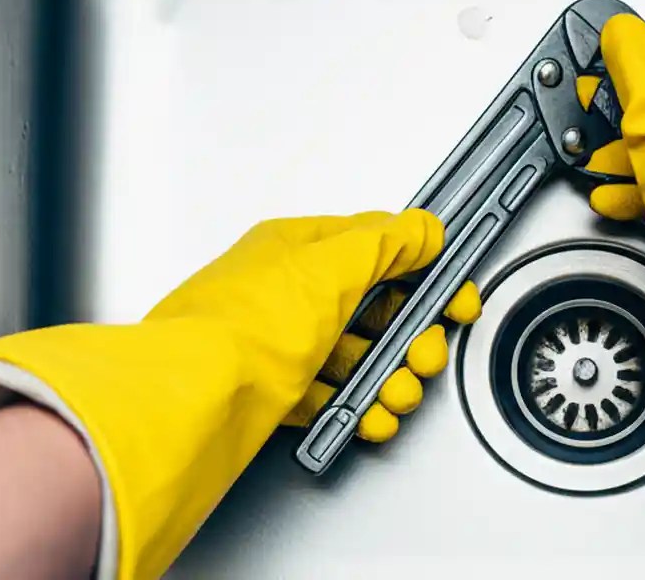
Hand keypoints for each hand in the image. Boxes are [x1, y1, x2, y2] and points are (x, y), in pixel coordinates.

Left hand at [0, 207, 478, 578]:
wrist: (190, 403)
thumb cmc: (242, 330)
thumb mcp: (332, 267)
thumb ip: (386, 243)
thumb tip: (421, 228)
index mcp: (296, 249)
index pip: (375, 247)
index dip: (424, 272)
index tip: (454, 299)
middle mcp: (285, 292)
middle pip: (370, 309)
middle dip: (410, 337)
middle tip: (423, 357)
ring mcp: (277, 345)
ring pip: (352, 356)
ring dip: (388, 378)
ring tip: (396, 396)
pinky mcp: (271, 393)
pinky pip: (326, 396)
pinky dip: (355, 407)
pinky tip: (367, 417)